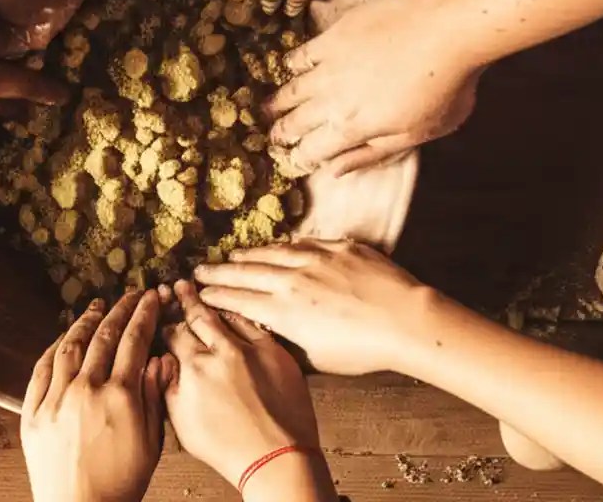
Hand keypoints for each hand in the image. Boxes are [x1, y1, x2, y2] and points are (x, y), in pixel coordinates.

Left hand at [22, 291, 165, 501]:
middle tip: (129, 296)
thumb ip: (154, 396)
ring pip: (69, 346)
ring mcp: (55, 400)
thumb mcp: (151, 443)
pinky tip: (64, 339)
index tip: (150, 298)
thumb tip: (159, 360)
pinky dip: (54, 348)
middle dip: (119, 311)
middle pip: (104, 336)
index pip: (134, 341)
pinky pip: (42, 369)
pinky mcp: (33, 413)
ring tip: (96, 308)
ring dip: (85, 323)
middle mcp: (86, 390)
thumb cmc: (121, 485)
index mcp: (120, 397)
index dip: (144, 315)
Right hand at [160, 281, 326, 493]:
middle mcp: (223, 350)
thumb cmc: (227, 448)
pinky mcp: (277, 351)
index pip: (175, 334)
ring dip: (216, 299)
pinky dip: (245, 313)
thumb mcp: (182, 423)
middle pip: (200, 316)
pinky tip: (240, 308)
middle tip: (179, 285)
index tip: (162, 315)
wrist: (277, 457)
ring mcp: (253, 348)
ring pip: (229, 314)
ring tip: (208, 287)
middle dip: (187, 298)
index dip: (166, 322)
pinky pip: (257, 323)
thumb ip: (169, 387)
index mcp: (195, 366)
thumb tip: (161, 362)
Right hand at [195, 240, 429, 376]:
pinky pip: (303, 243)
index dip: (214, 296)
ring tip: (232, 255)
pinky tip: (277, 245)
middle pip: (246, 272)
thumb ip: (286, 344)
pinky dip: (284, 245)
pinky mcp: (339, 248)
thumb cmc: (362, 350)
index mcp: (282, 311)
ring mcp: (315, 260)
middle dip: (218, 272)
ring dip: (248, 255)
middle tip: (198, 270)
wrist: (404, 322)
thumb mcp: (316, 359)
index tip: (198, 293)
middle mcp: (291, 281)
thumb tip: (267, 336)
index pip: (238, 299)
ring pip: (272, 253)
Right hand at [265, 0, 483, 174]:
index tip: (294, 160)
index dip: (299, 159)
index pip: (312, 151)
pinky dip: (292, 64)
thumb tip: (335, 171)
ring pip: (292, 89)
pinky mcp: (334, 36)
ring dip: (278, 102)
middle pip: (296, 122)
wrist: (450, 32)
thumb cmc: (445, 89)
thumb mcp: (416, 135)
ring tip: (267, 107)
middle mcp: (333, 100)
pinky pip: (302, 53)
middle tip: (272, 136)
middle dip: (281, 133)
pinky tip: (289, 67)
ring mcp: (330, 66)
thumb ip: (372, 154)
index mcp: (353, 129)